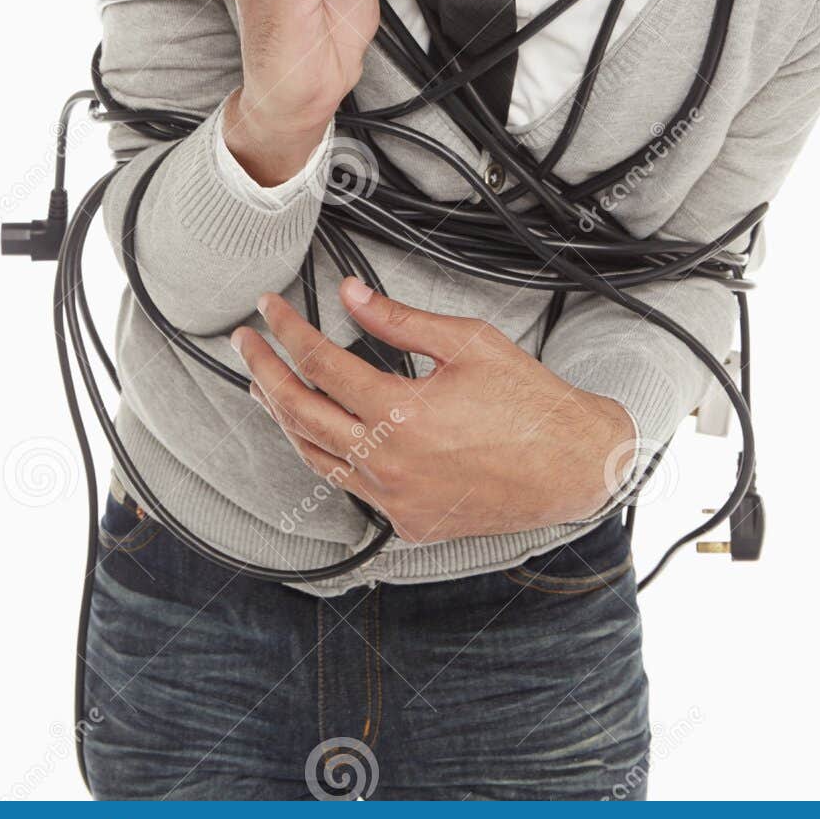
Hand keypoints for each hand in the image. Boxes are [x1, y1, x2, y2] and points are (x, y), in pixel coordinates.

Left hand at [230, 279, 637, 543]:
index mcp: (401, 412)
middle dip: (262, 373)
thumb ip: (399, 321)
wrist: (573, 466)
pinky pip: (350, 487)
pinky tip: (320, 433)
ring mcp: (395, 499)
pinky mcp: (407, 522)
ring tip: (265, 385)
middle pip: (297, 414)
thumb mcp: (467, 343)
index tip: (270, 308)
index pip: (319, 364)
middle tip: (246, 343)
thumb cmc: (530, 403)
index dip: (287, 330)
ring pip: (314, 457)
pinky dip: (326, 455)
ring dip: (283, 418)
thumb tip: (351, 296)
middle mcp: (389, 462)